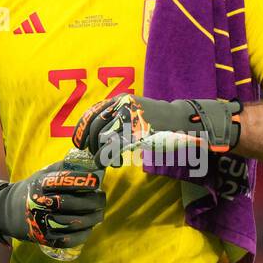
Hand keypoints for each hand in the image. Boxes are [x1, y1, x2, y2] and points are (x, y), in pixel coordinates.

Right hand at [0, 160, 106, 247]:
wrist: (9, 212)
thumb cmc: (32, 189)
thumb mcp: (42, 174)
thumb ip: (63, 168)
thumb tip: (88, 161)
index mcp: (41, 185)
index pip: (64, 181)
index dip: (83, 181)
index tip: (96, 181)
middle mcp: (41, 203)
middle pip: (72, 203)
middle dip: (92, 201)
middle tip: (102, 197)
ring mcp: (43, 222)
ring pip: (74, 223)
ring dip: (92, 218)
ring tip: (99, 212)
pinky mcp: (45, 238)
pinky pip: (69, 239)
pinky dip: (84, 234)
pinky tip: (90, 227)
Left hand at [72, 93, 242, 166]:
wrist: (182, 121)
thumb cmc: (161, 121)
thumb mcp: (137, 111)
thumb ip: (120, 117)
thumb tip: (100, 134)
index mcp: (121, 99)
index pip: (93, 112)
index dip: (82, 128)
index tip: (80, 142)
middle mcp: (122, 105)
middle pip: (94, 125)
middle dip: (88, 142)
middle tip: (91, 153)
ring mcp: (128, 118)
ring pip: (101, 137)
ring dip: (98, 152)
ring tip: (103, 160)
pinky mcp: (134, 133)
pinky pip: (111, 148)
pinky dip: (105, 158)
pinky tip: (109, 163)